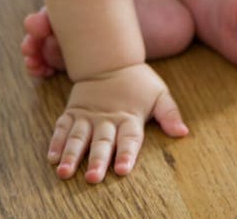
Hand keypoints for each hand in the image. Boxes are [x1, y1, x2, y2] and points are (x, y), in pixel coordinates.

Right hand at [47, 62, 187, 183]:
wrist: (110, 59)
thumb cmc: (138, 82)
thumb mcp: (159, 94)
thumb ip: (170, 114)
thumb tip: (183, 133)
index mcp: (129, 117)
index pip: (129, 138)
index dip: (126, 154)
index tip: (122, 170)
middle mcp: (107, 119)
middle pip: (102, 142)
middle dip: (97, 160)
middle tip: (93, 178)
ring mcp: (88, 116)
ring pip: (79, 137)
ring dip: (72, 155)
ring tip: (65, 172)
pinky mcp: (73, 112)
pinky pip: (63, 127)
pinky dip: (57, 142)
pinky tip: (52, 157)